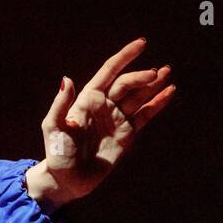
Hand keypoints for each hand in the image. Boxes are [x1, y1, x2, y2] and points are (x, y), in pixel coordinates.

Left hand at [28, 37, 176, 208]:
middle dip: (143, 76)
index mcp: (87, 99)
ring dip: (154, 85)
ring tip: (168, 73)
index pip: (109, 72)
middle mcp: (104, 105)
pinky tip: (169, 93)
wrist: (68, 178)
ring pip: (139, 96)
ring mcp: (117, 118)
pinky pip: (145, 114)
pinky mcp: (127, 133)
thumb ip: (60, 104)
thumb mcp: (53, 127)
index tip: (142, 44)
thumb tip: (67, 79)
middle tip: (159, 72)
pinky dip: (157, 103)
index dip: (125, 57)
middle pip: (127, 84)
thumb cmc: (57, 151)